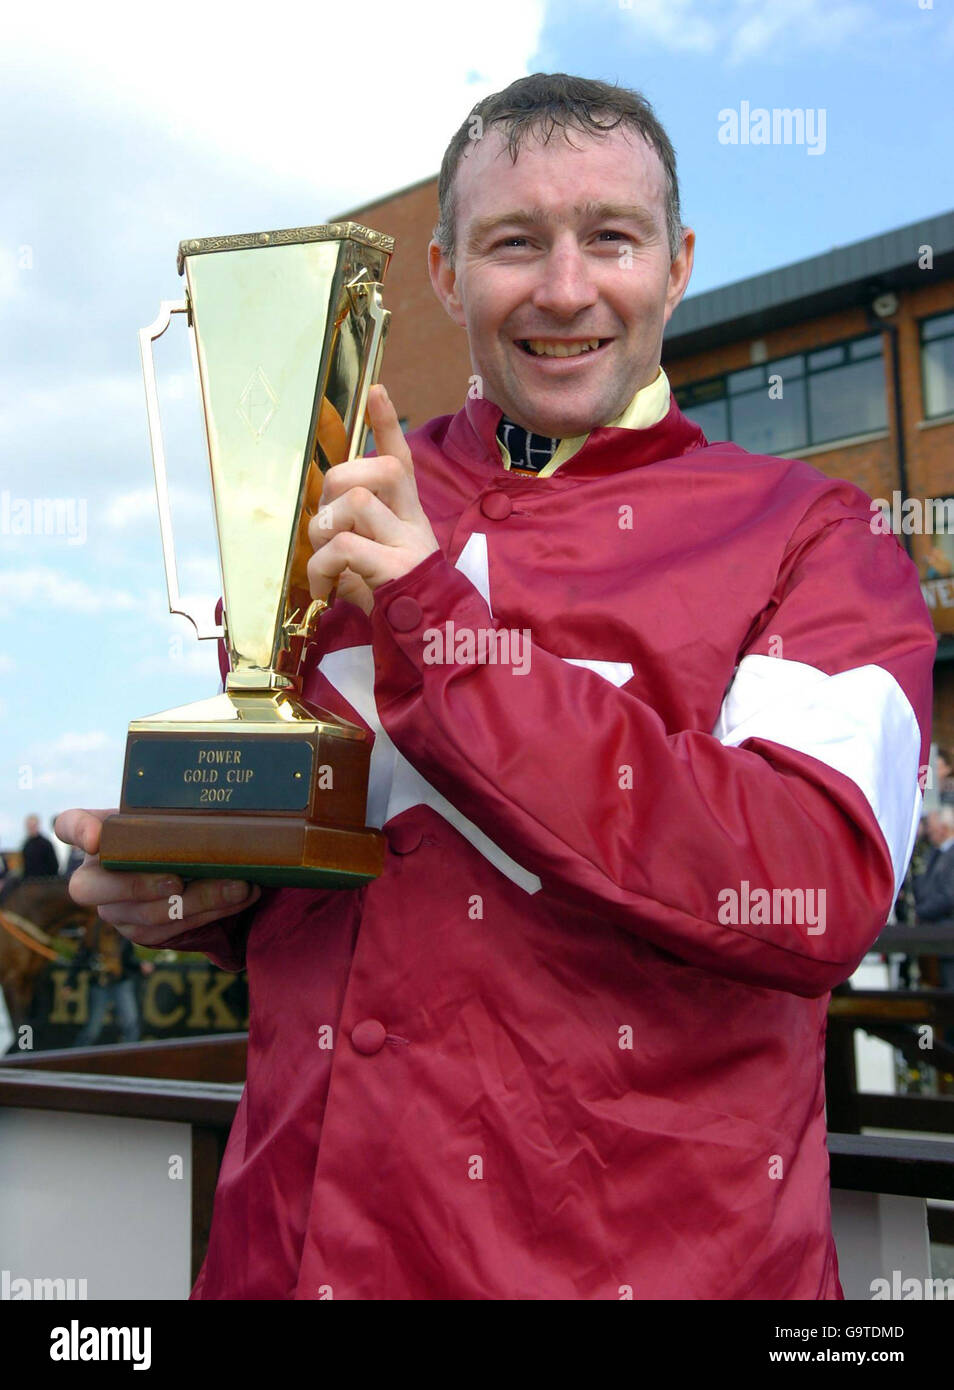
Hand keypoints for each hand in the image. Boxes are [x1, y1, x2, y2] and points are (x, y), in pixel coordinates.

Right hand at [55, 808, 259, 947]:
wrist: (193, 868)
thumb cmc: (180, 830)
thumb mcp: (175, 815)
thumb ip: (178, 808)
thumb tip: (219, 795)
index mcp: (98, 833)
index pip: (69, 825)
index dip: (78, 831)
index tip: (96, 838)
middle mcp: (94, 875)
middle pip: (89, 889)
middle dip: (135, 886)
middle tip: (176, 880)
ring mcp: (114, 908)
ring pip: (143, 914)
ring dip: (197, 901)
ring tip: (238, 886)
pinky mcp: (140, 930)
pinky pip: (170, 930)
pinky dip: (211, 912)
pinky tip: (239, 898)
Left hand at [307, 384, 439, 614]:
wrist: (432, 640)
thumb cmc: (394, 600)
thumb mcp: (372, 559)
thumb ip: (352, 533)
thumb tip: (317, 517)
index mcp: (407, 514)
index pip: (400, 459)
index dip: (386, 424)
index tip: (377, 389)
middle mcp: (411, 523)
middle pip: (374, 470)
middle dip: (335, 486)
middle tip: (326, 524)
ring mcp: (406, 544)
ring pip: (356, 502)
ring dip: (325, 528)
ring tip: (325, 561)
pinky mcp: (395, 569)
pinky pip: (343, 547)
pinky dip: (320, 568)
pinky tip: (323, 590)